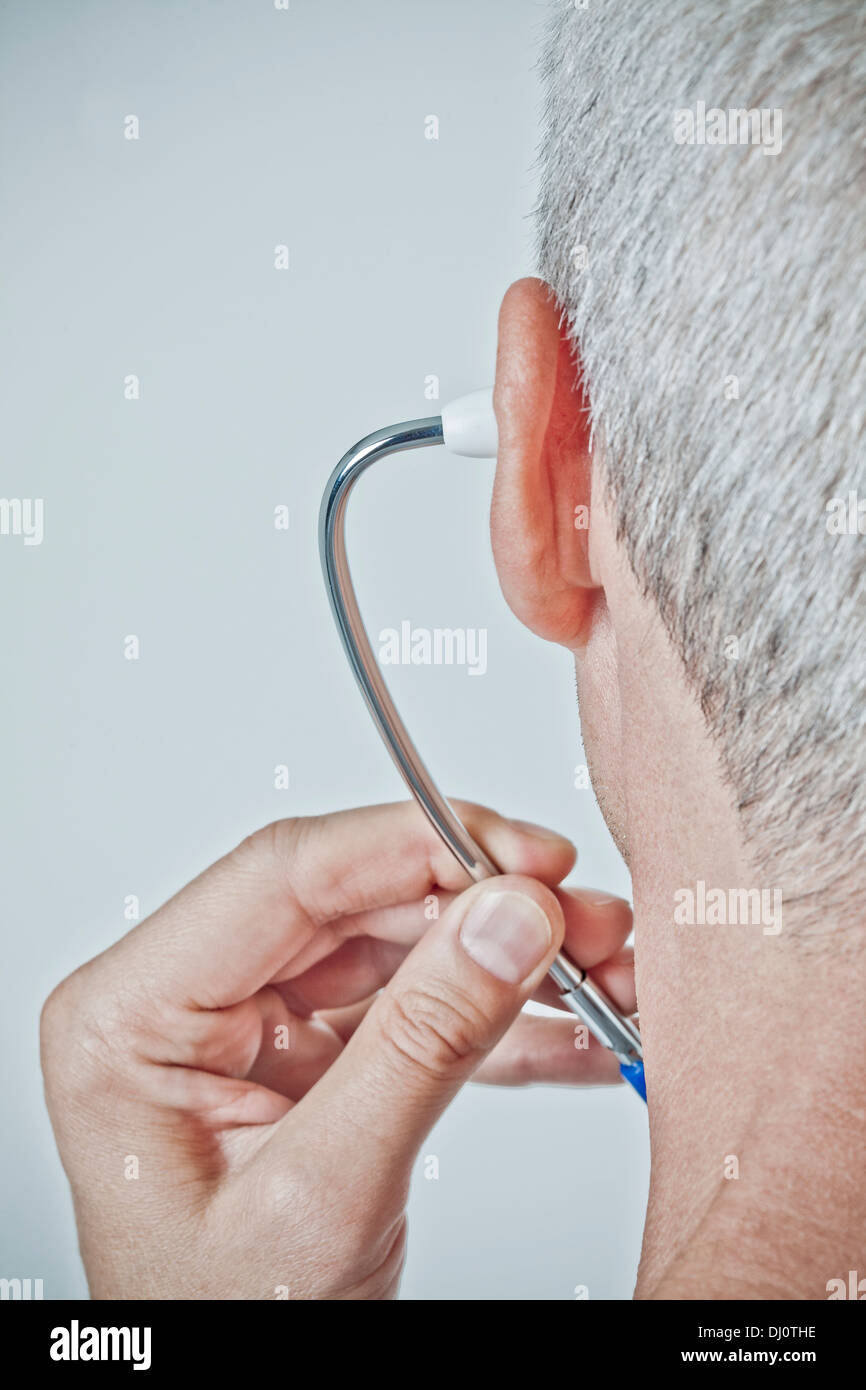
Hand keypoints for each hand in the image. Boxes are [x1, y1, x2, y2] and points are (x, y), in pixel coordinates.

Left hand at [41, 800, 634, 1299]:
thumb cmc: (222, 1328)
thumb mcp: (323, 1196)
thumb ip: (421, 1046)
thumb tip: (508, 921)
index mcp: (135, 1015)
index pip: (286, 876)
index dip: (416, 846)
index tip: (526, 859)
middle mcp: (187, 1003)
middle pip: (354, 904)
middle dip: (486, 911)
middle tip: (588, 923)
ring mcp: (250, 1031)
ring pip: (397, 949)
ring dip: (509, 963)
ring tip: (605, 975)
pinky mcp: (307, 1061)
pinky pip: (412, 1011)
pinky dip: (500, 1024)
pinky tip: (575, 1033)